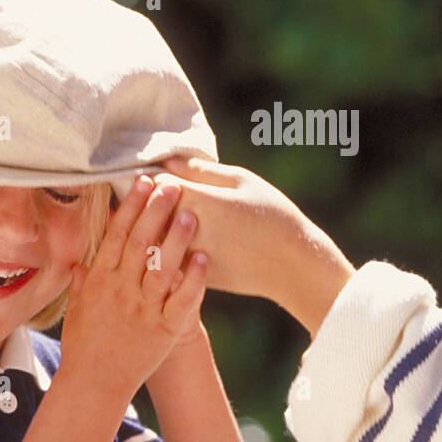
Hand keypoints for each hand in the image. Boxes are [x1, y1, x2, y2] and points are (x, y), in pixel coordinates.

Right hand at [59, 175, 206, 398]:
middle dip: (156, 212)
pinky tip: (204, 258)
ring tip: (191, 213)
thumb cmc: (84, 346)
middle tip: (172, 185)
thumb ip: (81, 283)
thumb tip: (80, 261)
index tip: (143, 182)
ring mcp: (143, 310)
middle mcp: (120, 291)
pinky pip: (182, 300)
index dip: (131, 206)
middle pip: (139, 243)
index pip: (116, 235)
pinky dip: (193, 278)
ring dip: (176, 239)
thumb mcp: (76, 310)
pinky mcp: (164, 330)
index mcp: (99, 281)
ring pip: (161, 267)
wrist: (95, 385)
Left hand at [158, 157, 354, 335]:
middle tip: (160, 198)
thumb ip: (201, 171)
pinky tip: (184, 244)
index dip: (156, 178)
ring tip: (174, 222)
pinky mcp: (192, 279)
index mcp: (196, 200)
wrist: (292, 266)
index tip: (164, 177)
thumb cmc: (272, 215)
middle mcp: (184, 231)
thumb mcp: (242, 181)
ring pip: (154, 241)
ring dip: (156, 230)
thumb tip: (168, 161)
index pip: (154, 184)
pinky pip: (169, 261)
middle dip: (150, 205)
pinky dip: (169, 252)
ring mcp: (187, 259)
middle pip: (148, 214)